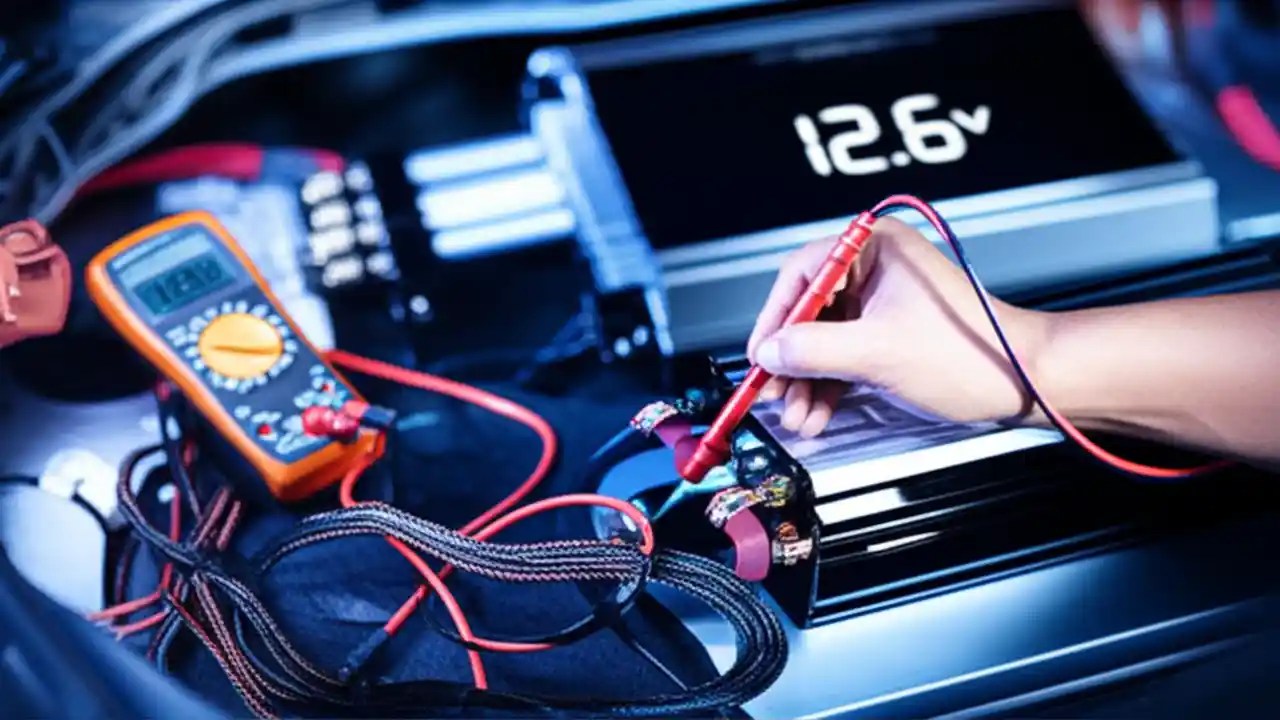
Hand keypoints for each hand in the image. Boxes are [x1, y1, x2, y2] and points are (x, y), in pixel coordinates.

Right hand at [746, 217, 1052, 436]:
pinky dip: (828, 385)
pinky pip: (844, 355)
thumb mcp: (877, 352)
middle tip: (772, 393)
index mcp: (875, 248)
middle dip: (791, 360)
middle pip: (809, 311)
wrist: (1026, 380)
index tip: (760, 356)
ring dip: (807, 381)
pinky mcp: (890, 333)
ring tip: (798, 417)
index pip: (802, 274)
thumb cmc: (971, 352)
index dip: (775, 318)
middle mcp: (876, 268)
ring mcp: (883, 302)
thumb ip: (813, 349)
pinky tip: (816, 414)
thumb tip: (769, 352)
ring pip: (824, 340)